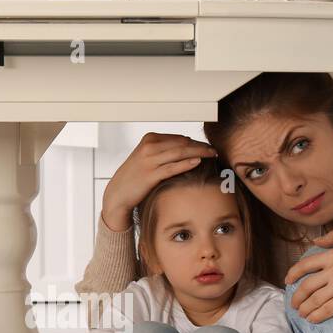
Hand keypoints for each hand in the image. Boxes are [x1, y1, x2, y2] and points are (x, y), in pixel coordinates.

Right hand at [101, 133, 217, 230]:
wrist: (117, 194)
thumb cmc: (135, 177)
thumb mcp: (147, 158)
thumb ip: (164, 151)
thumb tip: (187, 147)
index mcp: (149, 139)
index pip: (179, 138)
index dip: (195, 142)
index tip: (207, 147)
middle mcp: (149, 147)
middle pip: (182, 143)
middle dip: (200, 146)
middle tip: (214, 150)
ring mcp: (149, 160)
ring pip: (180, 152)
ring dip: (199, 152)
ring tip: (212, 155)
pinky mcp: (150, 175)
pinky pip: (172, 167)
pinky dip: (186, 163)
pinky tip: (198, 162)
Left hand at [284, 230, 332, 322]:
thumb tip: (315, 241)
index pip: (306, 264)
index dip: (293, 274)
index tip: (288, 282)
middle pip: (307, 286)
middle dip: (297, 297)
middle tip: (294, 304)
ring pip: (314, 299)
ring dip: (304, 309)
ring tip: (302, 314)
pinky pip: (327, 309)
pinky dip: (316, 316)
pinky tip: (312, 319)